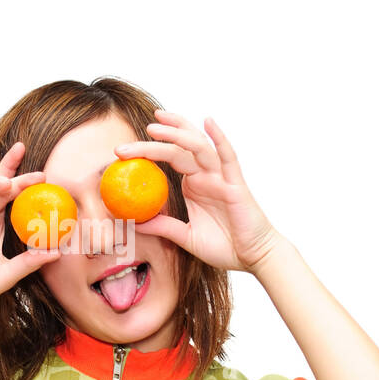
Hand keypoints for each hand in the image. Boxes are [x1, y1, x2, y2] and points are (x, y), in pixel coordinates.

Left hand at [115, 110, 283, 273]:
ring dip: (177, 133)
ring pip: (197, 147)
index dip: (149, 149)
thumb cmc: (226, 246)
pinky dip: (219, 138)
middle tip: (133, 134)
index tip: (124, 149)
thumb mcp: (186, 237)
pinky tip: (208, 122)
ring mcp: (221, 177)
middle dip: (157, 136)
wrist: (254, 257)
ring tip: (155, 125)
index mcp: (194, 184)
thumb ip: (164, 227)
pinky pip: (228, 156)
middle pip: (179, 147)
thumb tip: (134, 224)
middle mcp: (206, 175)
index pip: (169, 158)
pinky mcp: (235, 183)